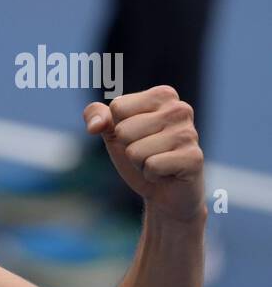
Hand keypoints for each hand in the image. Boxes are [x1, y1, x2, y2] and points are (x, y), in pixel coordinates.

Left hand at [84, 86, 205, 222]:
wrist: (165, 191)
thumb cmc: (140, 154)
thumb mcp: (113, 131)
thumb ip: (96, 115)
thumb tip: (94, 126)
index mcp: (163, 95)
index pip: (117, 107)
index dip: (119, 128)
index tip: (137, 135)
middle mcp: (180, 109)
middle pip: (124, 130)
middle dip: (129, 148)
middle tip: (147, 153)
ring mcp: (189, 133)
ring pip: (135, 151)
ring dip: (139, 163)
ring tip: (156, 162)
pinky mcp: (193, 158)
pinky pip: (151, 166)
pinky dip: (151, 174)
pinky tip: (165, 173)